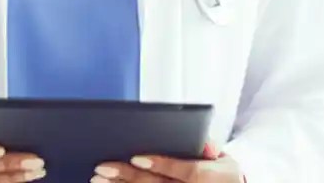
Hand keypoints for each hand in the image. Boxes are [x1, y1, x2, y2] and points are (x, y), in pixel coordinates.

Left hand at [92, 141, 241, 182]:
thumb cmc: (222, 175)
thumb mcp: (225, 162)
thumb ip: (211, 150)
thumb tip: (206, 144)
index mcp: (206, 177)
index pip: (184, 172)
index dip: (161, 164)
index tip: (137, 158)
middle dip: (128, 177)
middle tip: (103, 167)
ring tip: (98, 180)